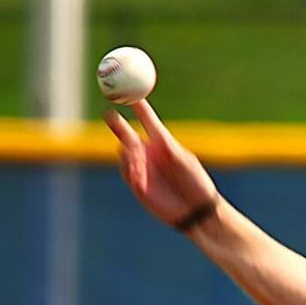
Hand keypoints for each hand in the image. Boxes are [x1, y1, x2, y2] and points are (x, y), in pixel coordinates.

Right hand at [103, 99, 219, 227]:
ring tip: (139, 156)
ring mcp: (141, 168)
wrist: (196, 211)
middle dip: (116, 123)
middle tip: (109, 113)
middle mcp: (149, 153)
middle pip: (126, 133)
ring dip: (129, 152)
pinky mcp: (136, 184)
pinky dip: (130, 169)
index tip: (130, 93)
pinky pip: (127, 171)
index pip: (147, 120)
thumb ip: (165, 146)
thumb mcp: (182, 160)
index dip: (138, 107)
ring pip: (124, 152)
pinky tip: (139, 174)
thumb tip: (153, 129)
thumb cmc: (196, 182)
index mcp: (162, 143)